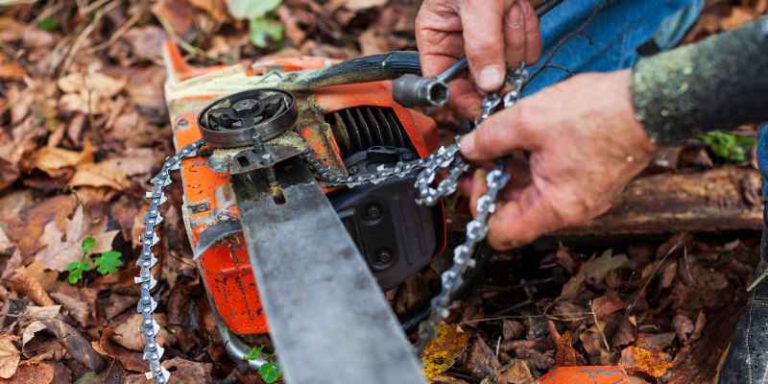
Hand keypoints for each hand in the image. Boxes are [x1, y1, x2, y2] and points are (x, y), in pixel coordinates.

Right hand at [416, 0, 540, 117]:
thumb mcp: (479, 3)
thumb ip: (482, 45)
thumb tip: (488, 85)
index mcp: (435, 31)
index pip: (440, 80)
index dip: (461, 97)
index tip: (483, 106)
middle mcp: (459, 37)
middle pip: (479, 77)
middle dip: (497, 57)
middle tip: (502, 38)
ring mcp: (488, 35)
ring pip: (506, 63)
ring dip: (514, 36)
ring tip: (509, 6)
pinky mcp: (511, 30)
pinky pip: (525, 50)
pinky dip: (528, 29)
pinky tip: (521, 6)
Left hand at [459, 70, 656, 249]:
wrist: (651, 101)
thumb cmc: (597, 113)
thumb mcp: (529, 120)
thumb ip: (491, 137)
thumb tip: (467, 148)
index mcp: (554, 207)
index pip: (501, 233)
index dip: (480, 207)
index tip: (477, 175)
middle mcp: (569, 211)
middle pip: (514, 213)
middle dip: (492, 185)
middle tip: (479, 156)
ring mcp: (581, 197)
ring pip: (531, 194)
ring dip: (511, 172)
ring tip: (501, 141)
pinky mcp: (589, 181)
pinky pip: (550, 181)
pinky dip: (532, 164)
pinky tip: (525, 138)